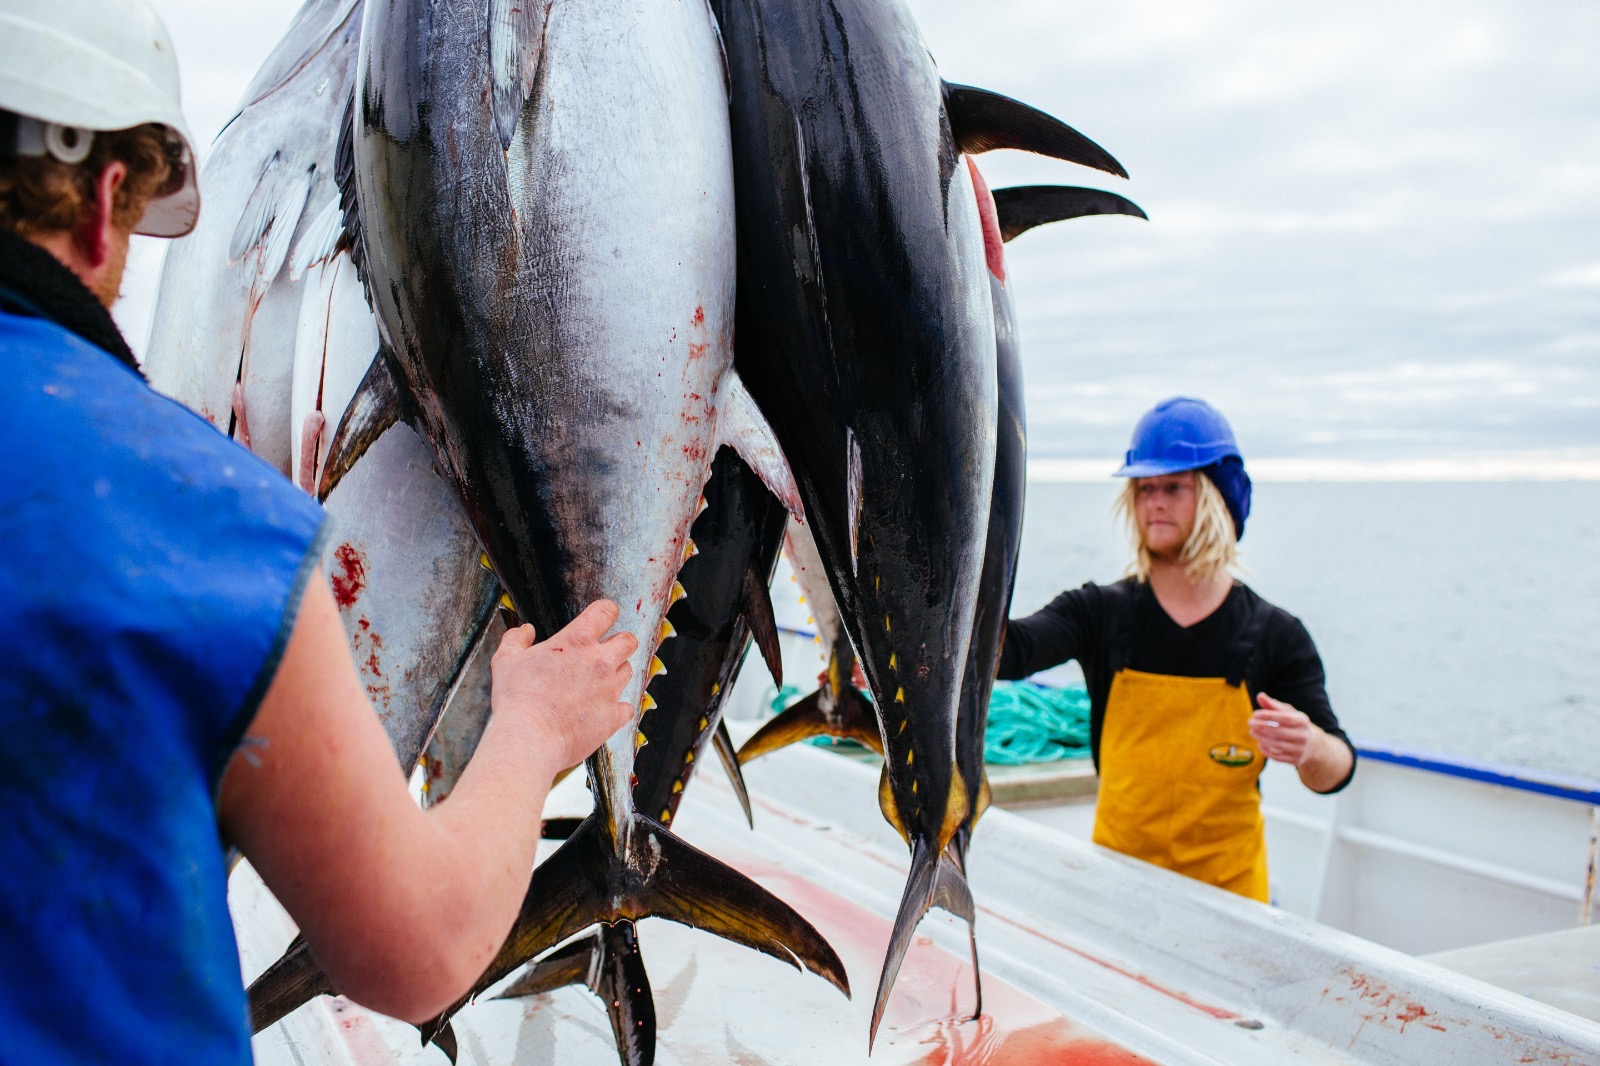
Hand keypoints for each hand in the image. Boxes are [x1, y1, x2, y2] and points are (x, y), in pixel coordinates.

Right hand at [490, 599, 637, 770]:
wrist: (529, 739)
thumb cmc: (516, 699)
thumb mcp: (505, 661)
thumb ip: (516, 640)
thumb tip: (525, 630)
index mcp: (577, 641)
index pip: (605, 612)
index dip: (605, 612)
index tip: (601, 618)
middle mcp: (600, 662)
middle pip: (628, 641)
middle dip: (620, 642)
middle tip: (605, 651)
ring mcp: (610, 690)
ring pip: (629, 671)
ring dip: (616, 673)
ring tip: (597, 683)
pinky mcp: (613, 717)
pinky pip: (628, 708)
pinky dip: (618, 708)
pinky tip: (602, 710)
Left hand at [1248, 692, 1315, 765]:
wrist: (1314, 745)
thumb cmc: (1295, 724)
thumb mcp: (1289, 713)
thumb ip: (1273, 705)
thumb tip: (1260, 696)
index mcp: (1302, 721)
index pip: (1284, 718)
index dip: (1268, 715)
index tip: (1255, 713)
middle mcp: (1303, 736)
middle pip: (1279, 732)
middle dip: (1262, 727)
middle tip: (1250, 722)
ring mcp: (1300, 749)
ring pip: (1277, 745)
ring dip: (1261, 738)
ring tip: (1252, 731)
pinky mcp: (1295, 760)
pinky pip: (1278, 757)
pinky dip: (1266, 750)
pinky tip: (1259, 743)